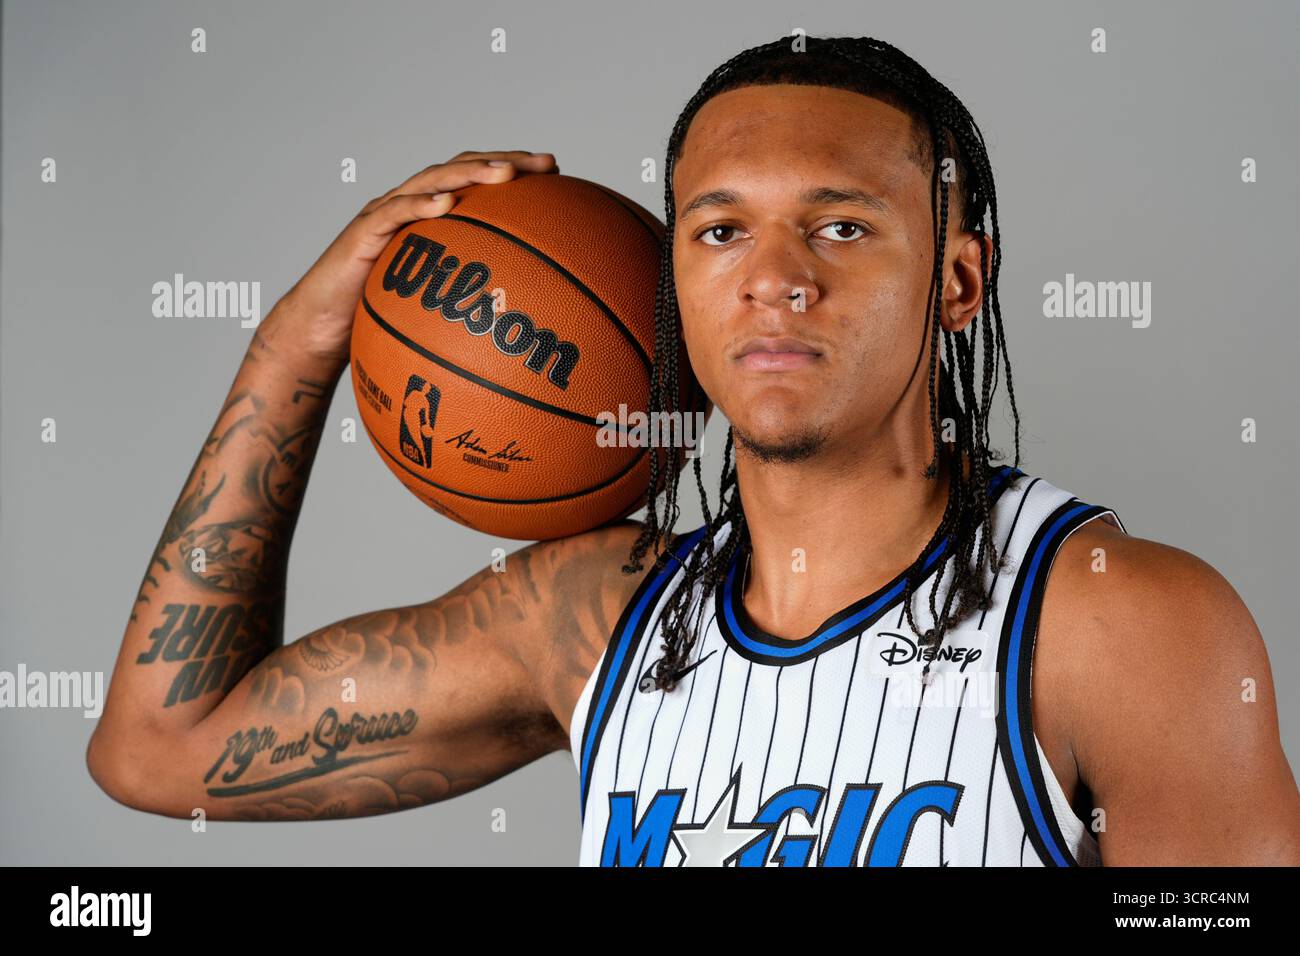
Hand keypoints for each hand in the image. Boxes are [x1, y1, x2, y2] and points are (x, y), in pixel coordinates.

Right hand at [261, 150, 559, 374]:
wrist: (323, 328)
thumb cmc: (380, 319)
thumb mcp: (436, 308)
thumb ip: (471, 300)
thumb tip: (526, 323)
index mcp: (431, 216)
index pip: (477, 182)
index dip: (515, 171)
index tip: (557, 172)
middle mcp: (411, 205)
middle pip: (462, 169)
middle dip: (506, 161)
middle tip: (547, 164)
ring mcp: (385, 214)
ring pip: (431, 180)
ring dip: (470, 174)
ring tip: (504, 174)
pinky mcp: (363, 233)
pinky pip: (394, 214)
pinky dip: (420, 204)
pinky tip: (446, 203)